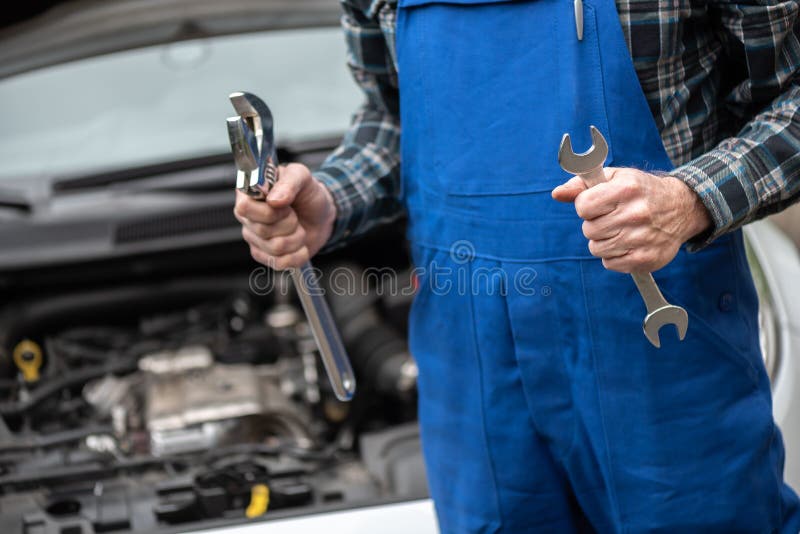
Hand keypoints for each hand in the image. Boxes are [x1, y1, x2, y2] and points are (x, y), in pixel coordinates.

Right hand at [234, 163, 335, 269]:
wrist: (320, 215)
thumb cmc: (306, 193)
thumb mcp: (302, 176)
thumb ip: (289, 183)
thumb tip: (274, 200)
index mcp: (248, 194)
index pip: (245, 209)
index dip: (269, 211)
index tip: (285, 205)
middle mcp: (247, 217)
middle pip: (263, 230)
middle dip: (290, 223)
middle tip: (295, 214)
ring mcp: (253, 238)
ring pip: (275, 248)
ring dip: (297, 238)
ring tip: (299, 227)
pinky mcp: (264, 256)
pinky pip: (279, 263)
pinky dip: (298, 254)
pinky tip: (300, 245)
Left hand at [551, 168, 710, 272]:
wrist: (681, 207)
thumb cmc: (639, 191)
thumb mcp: (614, 178)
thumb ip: (582, 184)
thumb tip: (557, 194)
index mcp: (626, 189)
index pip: (583, 206)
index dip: (586, 206)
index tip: (598, 204)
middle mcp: (636, 213)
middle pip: (589, 229)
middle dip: (596, 224)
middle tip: (613, 217)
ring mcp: (642, 238)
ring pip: (596, 248)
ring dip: (603, 241)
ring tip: (621, 230)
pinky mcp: (646, 259)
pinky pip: (610, 263)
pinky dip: (614, 256)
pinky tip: (628, 243)